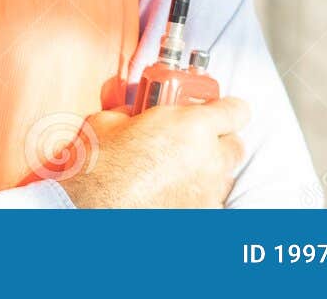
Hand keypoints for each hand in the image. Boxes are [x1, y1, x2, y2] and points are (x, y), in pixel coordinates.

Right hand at [51, 96, 249, 207]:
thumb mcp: (110, 121)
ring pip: (225, 177)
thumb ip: (134, 112)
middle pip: (235, 145)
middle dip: (219, 140)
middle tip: (194, 139)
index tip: (218, 110)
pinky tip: (175, 195)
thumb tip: (132, 113)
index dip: (227, 108)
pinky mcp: (201, 217)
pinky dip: (199, 197)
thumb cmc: (99, 168)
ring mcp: (208, 193)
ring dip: (209, 170)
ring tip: (180, 170)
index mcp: (192, 127)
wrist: (90, 210)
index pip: (236, 110)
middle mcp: (209, 160)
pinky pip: (211, 202)